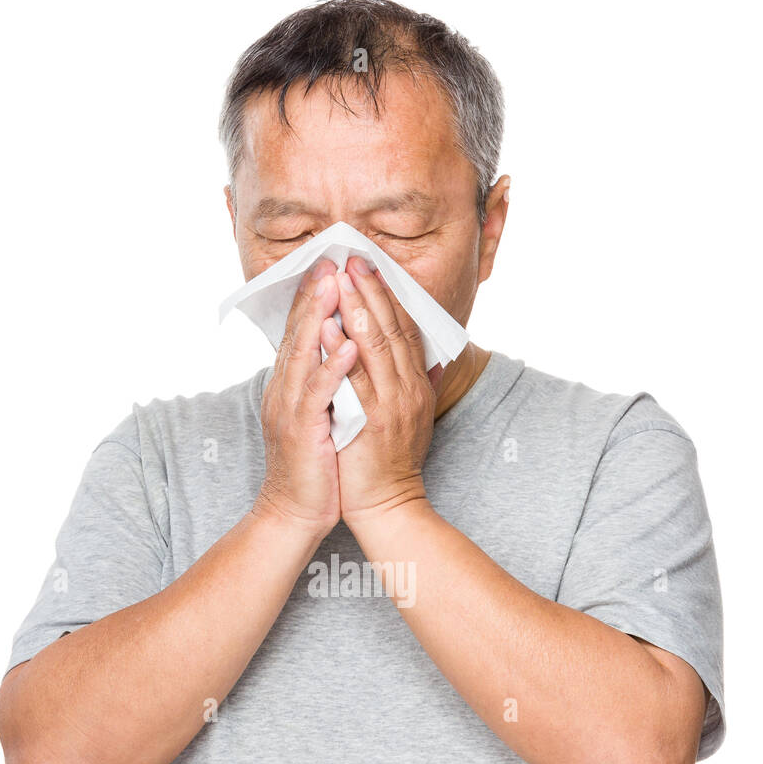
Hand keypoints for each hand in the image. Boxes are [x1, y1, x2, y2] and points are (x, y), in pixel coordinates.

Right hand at [254, 258, 356, 535]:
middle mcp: (285, 390)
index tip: (330, 266)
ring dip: (320, 319)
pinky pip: (319, 394)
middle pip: (299, 334)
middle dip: (315, 296)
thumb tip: (349, 354)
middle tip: (331, 261)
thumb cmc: (316, 466)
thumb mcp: (322, 416)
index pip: (302, 332)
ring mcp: (290, 409)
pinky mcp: (303, 431)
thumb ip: (331, 384)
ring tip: (336, 288)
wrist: (295, 512)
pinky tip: (349, 346)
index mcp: (291, 385)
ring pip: (305, 355)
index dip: (313, 298)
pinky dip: (333, 368)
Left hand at [325, 257, 442, 529]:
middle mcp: (409, 389)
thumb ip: (422, 387)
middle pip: (391, 329)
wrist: (388, 505)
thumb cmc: (391, 462)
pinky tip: (328, 326)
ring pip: (375, 347)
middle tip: (351, 258)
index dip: (387, 296)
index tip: (368, 267)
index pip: (404, 329)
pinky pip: (354, 379)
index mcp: (417, 385)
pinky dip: (341, 350)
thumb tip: (434, 362)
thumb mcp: (414, 418)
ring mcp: (391, 405)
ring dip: (356, 309)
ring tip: (338, 279)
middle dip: (370, 291)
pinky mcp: (371, 422)